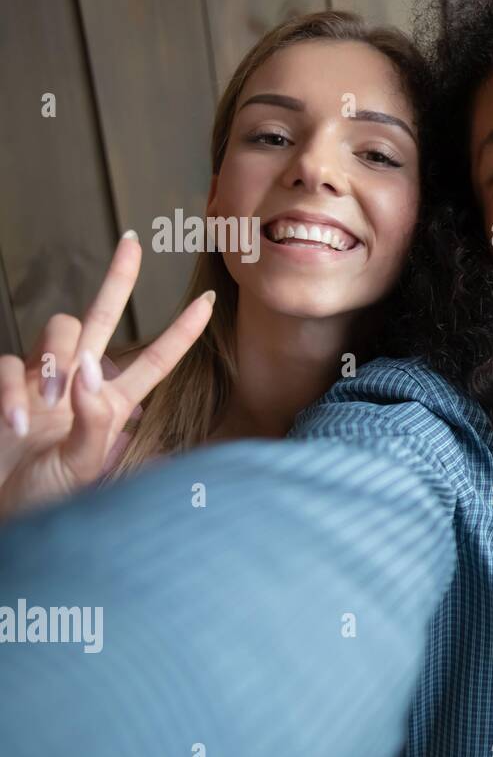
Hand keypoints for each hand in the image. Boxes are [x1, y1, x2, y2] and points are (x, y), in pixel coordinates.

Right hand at [0, 231, 214, 516]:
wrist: (5, 513)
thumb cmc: (51, 498)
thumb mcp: (84, 465)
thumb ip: (92, 419)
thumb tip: (89, 367)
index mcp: (114, 404)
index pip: (155, 360)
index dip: (181, 331)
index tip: (208, 301)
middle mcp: (81, 385)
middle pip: (101, 319)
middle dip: (117, 280)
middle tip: (133, 242)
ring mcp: (43, 383)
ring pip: (57, 333)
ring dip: (52, 362)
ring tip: (45, 406)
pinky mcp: (8, 387)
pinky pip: (10, 365)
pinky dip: (12, 392)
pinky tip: (13, 424)